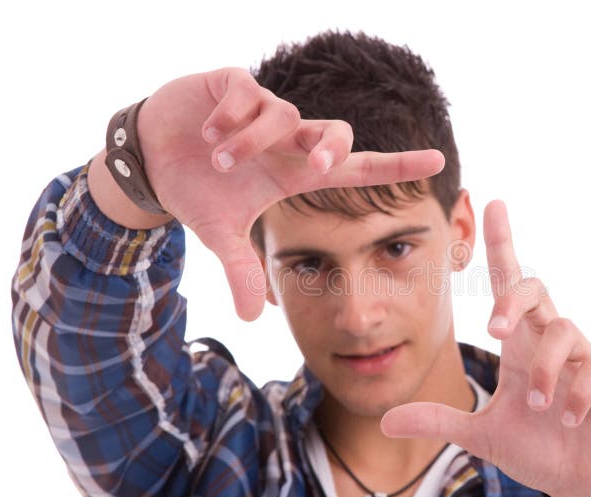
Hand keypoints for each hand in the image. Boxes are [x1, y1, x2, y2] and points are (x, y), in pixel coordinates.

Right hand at [135, 68, 443, 319]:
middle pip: (335, 132)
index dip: (397, 166)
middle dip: (331, 146)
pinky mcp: (230, 85)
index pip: (357, 167)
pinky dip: (229, 115)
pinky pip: (246, 91)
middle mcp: (288, 140)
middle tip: (313, 164)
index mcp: (295, 173)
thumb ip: (241, 268)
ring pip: (283, 115)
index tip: (439, 163)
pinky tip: (208, 131)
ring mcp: (261, 111)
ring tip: (218, 158)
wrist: (151, 161)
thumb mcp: (220, 234)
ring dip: (251, 141)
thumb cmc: (198, 192)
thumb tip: (252, 318)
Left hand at [381, 200, 590, 496]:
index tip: (493, 204)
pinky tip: (567, 420)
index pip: (509, 284)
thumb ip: (439, 421)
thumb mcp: (481, 435)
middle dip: (512, 301)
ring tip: (538, 407)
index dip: (501, 245)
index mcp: (520, 345)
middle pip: (535, 290)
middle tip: (494, 331)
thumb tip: (386, 421)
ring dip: (544, 369)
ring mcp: (586, 357)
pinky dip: (576, 395)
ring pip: (564, 331)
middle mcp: (551, 340)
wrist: (582, 481)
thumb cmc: (536, 447)